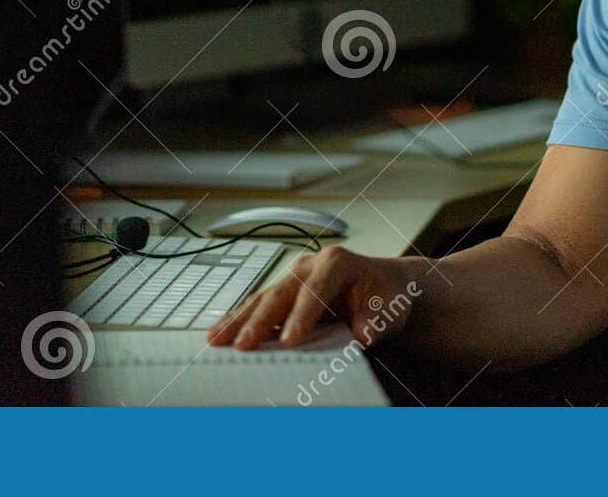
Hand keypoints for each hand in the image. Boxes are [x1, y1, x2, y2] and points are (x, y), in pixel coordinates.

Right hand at [206, 246, 418, 349]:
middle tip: (243, 345)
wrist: (384, 286)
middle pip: (282, 293)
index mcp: (339, 263)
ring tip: (216, 339)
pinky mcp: (285, 292)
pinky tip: (219, 334)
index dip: (302, 316)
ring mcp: (294, 277)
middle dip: (261, 321)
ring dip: (239, 320)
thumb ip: (377, 320)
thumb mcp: (391, 307)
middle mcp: (311, 265)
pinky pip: (259, 306)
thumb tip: (363, 335)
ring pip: (263, 299)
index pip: (317, 290)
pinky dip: (239, 321)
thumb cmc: (386, 295)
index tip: (290, 341)